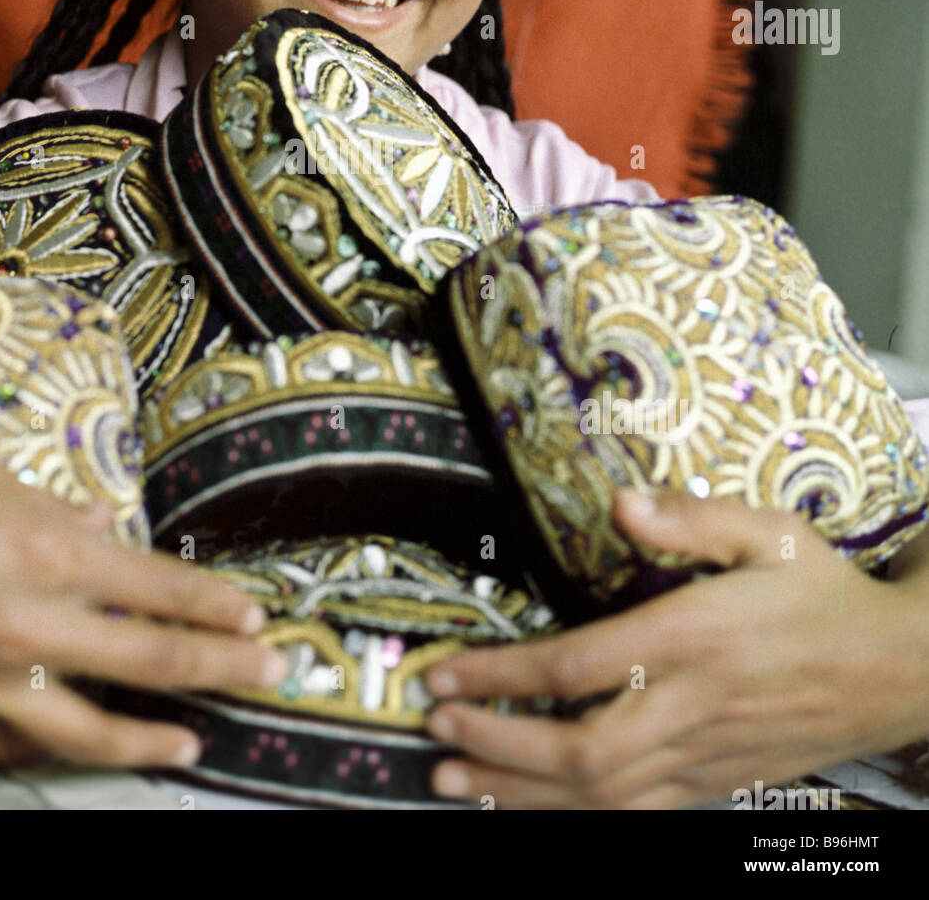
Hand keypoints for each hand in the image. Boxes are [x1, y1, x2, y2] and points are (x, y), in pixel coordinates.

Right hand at [0, 442, 285, 769]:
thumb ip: (52, 503)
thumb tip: (97, 521)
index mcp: (52, 552)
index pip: (163, 587)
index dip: (218, 604)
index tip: (257, 615)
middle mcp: (34, 624)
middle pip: (154, 659)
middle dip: (223, 666)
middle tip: (270, 671)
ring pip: (90, 731)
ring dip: (150, 738)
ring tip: (192, 743)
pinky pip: (2, 747)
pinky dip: (38, 750)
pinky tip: (65, 750)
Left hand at [422, 488, 928, 807]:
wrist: (900, 670)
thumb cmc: (826, 594)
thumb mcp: (770, 532)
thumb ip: (692, 517)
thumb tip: (622, 502)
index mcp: (694, 637)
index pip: (576, 667)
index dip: (499, 676)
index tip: (444, 673)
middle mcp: (692, 706)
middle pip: (578, 749)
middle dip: (496, 745)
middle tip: (434, 731)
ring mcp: (705, 755)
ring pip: (601, 796)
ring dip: (519, 792)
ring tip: (454, 780)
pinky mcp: (718, 783)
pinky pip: (637, 814)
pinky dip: (575, 815)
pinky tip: (531, 807)